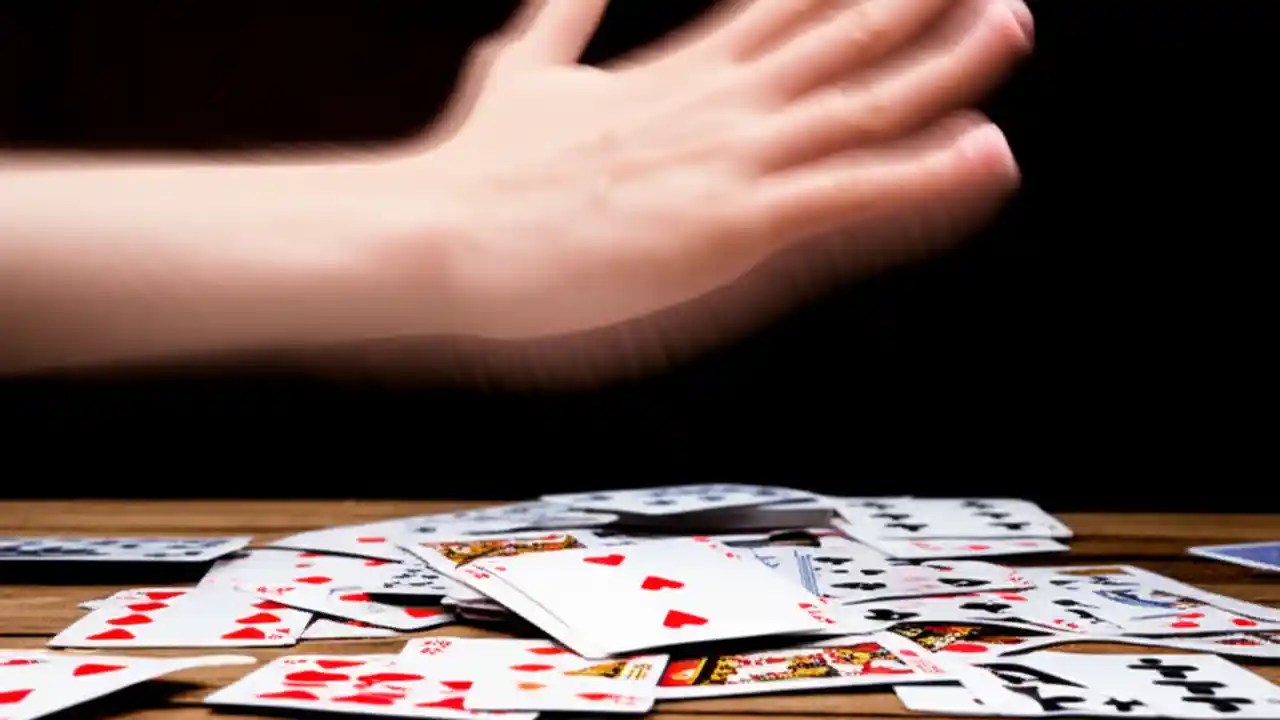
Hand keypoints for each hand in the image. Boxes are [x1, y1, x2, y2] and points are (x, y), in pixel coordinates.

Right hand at [375, 0, 1030, 356]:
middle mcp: (717, 104)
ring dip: (946, 65)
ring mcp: (731, 162)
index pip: (782, 4)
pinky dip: (923, 176)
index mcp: (675, 74)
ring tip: (1009, 26)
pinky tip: (985, 154)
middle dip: (921, 3)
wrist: (439, 235)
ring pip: (862, 103)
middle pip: (840, 34)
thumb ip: (567, 15)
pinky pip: (848, 195)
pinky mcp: (732, 229)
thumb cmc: (473, 168)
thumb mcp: (522, 67)